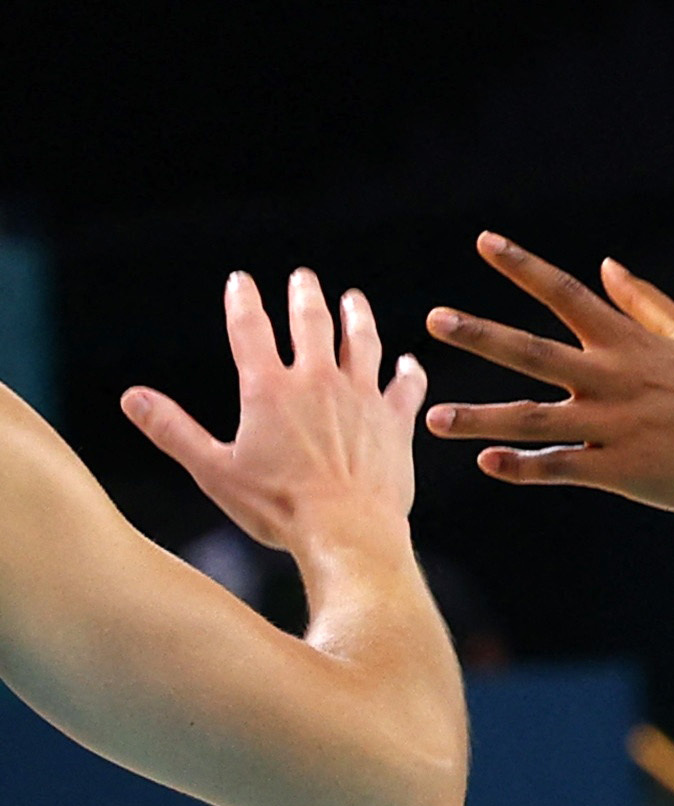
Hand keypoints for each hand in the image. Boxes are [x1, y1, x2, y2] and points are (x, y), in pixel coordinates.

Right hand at [122, 270, 423, 565]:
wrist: (346, 528)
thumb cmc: (275, 506)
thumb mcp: (213, 470)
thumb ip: (173, 430)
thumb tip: (132, 398)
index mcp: (270, 390)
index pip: (251, 330)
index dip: (243, 301)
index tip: (240, 280)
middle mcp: (319, 381)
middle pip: (312, 322)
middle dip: (305, 296)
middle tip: (303, 277)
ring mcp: (362, 395)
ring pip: (363, 341)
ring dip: (357, 317)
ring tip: (353, 299)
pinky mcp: (395, 417)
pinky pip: (406, 385)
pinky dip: (408, 371)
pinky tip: (409, 363)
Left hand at [422, 236, 673, 512]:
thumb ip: (643, 302)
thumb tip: (607, 264)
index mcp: (627, 341)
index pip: (565, 292)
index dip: (523, 266)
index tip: (484, 241)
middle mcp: (612, 377)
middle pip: (533, 351)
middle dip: (481, 335)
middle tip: (434, 319)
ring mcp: (613, 424)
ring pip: (533, 419)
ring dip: (480, 417)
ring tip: (433, 417)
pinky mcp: (619, 470)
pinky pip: (560, 468)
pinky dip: (523, 468)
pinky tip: (487, 464)